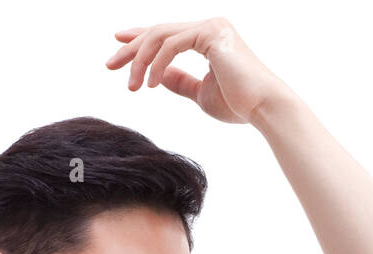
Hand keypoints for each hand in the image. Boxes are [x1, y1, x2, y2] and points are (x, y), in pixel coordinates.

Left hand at [104, 18, 290, 125]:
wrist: (263, 108)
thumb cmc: (238, 105)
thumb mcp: (199, 92)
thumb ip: (179, 81)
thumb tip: (158, 77)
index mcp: (208, 37)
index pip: (166, 34)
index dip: (139, 39)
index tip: (117, 47)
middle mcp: (210, 26)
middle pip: (158, 31)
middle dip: (131, 48)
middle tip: (109, 65)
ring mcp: (212, 27)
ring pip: (161, 36)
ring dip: (140, 60)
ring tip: (132, 86)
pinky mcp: (212, 34)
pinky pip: (172, 44)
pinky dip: (157, 63)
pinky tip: (150, 84)